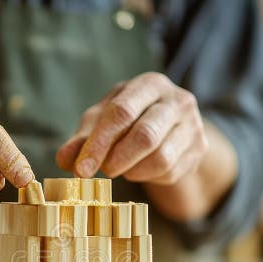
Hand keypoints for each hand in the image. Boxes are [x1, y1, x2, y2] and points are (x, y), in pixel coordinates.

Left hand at [56, 72, 208, 184]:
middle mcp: (178, 100)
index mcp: (150, 84)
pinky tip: (139, 169)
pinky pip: (170, 172)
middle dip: (116, 159)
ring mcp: (194, 125)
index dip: (99, 143)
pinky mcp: (199, 149)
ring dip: (132, 170)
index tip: (81, 170)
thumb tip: (63, 159)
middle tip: (101, 172)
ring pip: (160, 158)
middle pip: (145, 135)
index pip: (122, 112)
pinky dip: (147, 177)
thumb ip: (81, 140)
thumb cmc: (127, 120)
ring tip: (119, 167)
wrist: (168, 126)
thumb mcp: (101, 123)